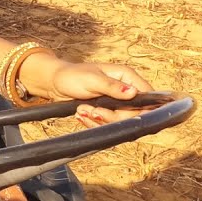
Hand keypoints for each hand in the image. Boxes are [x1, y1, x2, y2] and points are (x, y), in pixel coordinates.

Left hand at [21, 53, 153, 127]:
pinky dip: (94, 123)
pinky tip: (81, 115)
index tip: (121, 114)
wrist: (54, 83)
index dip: (140, 109)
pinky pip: (107, 124)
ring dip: (100, 120)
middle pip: (134, 113)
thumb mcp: (92, 80)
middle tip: (93, 111)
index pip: (147, 96)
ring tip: (82, 111)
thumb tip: (134, 92)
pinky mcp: (107, 112)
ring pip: (120, 121)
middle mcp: (125, 90)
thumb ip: (113, 87)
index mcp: (127, 76)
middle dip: (112, 116)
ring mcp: (116, 102)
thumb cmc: (72, 76)